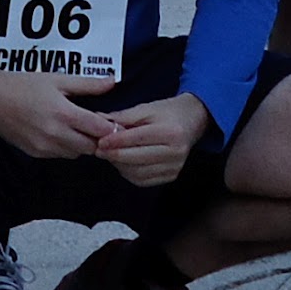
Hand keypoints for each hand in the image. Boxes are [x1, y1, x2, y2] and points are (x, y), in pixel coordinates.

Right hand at [0, 68, 117, 158]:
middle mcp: (56, 134)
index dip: (111, 127)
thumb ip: (88, 84)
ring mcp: (46, 147)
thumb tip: (111, 82)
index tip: (115, 121)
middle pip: (92, 147)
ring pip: (77, 154)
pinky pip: (61, 155)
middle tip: (95, 124)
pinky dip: (66, 146)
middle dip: (97, 137)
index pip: (101, 130)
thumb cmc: (23, 85)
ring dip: (82, 143)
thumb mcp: (58, 79)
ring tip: (76, 126)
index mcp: (64, 114)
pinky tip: (60, 131)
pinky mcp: (37, 154)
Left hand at [96, 93, 210, 186]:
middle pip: (136, 158)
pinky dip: (129, 173)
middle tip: (99, 150)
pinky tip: (123, 163)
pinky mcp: (171, 176)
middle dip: (114, 155)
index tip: (99, 141)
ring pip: (138, 173)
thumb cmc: (167, 113)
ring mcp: (174, 167)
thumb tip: (98, 121)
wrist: (192, 121)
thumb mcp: (146, 108)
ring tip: (110, 154)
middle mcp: (174, 152)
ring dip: (120, 165)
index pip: (136, 139)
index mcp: (169, 131)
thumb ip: (122, 117)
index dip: (115, 141)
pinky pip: (143, 180)